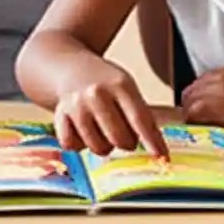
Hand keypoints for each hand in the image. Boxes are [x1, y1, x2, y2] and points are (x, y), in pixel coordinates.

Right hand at [54, 58, 168, 159]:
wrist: (69, 66)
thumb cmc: (104, 82)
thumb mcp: (126, 88)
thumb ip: (140, 114)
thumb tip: (157, 150)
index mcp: (120, 84)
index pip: (140, 118)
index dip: (152, 141)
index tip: (162, 157)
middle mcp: (97, 93)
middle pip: (119, 139)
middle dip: (126, 143)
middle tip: (123, 135)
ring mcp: (77, 105)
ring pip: (97, 147)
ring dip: (103, 145)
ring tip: (102, 130)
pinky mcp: (60, 116)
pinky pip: (73, 146)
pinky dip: (79, 144)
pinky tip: (83, 130)